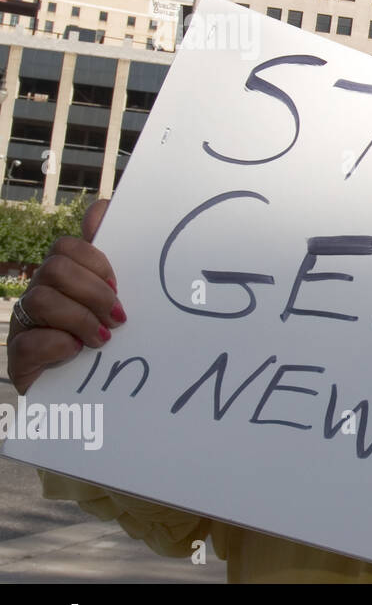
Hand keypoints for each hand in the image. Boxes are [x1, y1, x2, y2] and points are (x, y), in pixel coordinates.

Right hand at [7, 199, 121, 393]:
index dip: (96, 261)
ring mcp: (27, 323)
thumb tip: (103, 208)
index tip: (119, 284)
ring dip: (80, 320)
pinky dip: (58, 345)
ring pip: (42, 299)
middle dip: (93, 292)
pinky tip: (75, 353)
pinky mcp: (19, 356)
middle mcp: (42, 293)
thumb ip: (115, 259)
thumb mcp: (118, 300)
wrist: (91, 397)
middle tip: (118, 318)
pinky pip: (30, 340)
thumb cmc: (108, 341)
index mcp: (67, 277)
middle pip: (55, 267)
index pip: (69, 246)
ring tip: (102, 339)